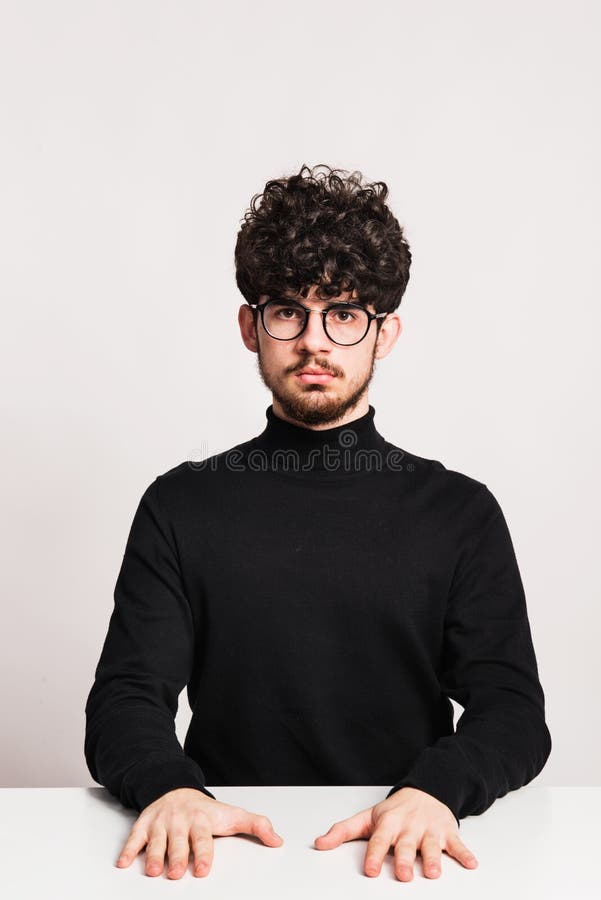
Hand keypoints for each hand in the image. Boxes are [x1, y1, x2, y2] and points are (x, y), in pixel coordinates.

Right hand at [116, 787, 282, 878]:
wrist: (177, 789)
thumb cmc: (207, 811)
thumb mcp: (233, 815)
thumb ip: (257, 826)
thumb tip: (278, 840)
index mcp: (202, 820)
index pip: (204, 838)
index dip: (204, 854)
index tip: (203, 869)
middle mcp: (180, 820)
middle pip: (179, 841)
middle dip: (178, 857)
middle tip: (177, 873)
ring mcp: (161, 822)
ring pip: (156, 840)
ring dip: (153, 855)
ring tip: (152, 870)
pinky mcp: (144, 823)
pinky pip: (134, 836)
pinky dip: (128, 849)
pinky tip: (123, 862)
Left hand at [314, 786, 477, 880]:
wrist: (425, 791)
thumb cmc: (395, 811)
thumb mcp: (367, 818)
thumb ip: (343, 832)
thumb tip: (319, 844)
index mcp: (389, 823)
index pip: (379, 840)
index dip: (374, 855)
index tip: (370, 870)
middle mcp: (409, 826)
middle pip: (406, 845)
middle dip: (405, 860)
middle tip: (403, 875)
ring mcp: (430, 829)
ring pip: (431, 845)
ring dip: (433, 858)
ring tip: (433, 873)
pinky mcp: (448, 832)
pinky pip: (458, 844)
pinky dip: (465, 853)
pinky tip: (471, 864)